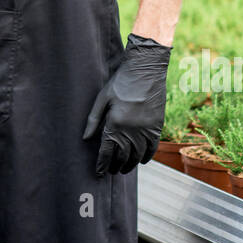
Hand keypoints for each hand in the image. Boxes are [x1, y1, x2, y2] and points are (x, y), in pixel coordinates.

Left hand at [82, 34, 171, 174]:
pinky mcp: (157, 126)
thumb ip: (94, 120)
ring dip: (130, 165)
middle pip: (122, 156)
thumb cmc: (121, 82)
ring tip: (123, 169)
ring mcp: (145, 130)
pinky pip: (152, 148)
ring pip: (137, 155)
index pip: (107, 151)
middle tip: (111, 171)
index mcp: (115, 123)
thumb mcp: (102, 98)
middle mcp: (131, 130)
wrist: (146, 70)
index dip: (102, 164)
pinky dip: (147, 156)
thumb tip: (86, 139)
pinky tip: (141, 161)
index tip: (99, 172)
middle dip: (115, 166)